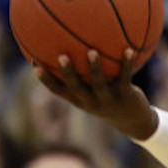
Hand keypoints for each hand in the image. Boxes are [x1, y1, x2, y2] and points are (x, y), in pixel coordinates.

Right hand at [34, 49, 157, 139]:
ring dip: (95, 68)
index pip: (57, 90)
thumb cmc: (108, 99)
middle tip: (62, 56)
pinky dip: (127, 64)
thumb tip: (70, 46)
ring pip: (99, 84)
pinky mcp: (125, 96)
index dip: (45, 78)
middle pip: (76, 88)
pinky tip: (129, 50)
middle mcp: (90, 101)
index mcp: (79, 100)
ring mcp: (108, 100)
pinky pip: (125, 78)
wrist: (133, 121)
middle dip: (68, 73)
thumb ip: (82, 74)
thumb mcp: (93, 90)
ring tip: (92, 51)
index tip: (34, 62)